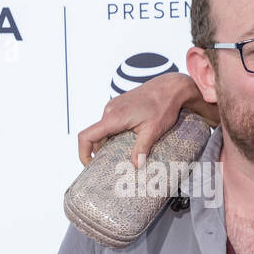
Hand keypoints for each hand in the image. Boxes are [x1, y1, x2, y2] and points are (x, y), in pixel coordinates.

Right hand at [76, 72, 210, 167]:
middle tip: (111, 167)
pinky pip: (110, 124)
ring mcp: (113, 107)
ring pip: (103, 130)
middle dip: (99, 152)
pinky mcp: (119, 106)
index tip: (90, 165)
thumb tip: (136, 166)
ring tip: (121, 157)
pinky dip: (113, 135)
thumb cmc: (163, 106)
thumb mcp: (153, 130)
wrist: (170, 87)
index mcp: (113, 117)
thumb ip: (142, 148)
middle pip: (94, 136)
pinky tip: (127, 143)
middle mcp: (109, 111)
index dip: (83, 153)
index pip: (86, 136)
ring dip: (108, 144)